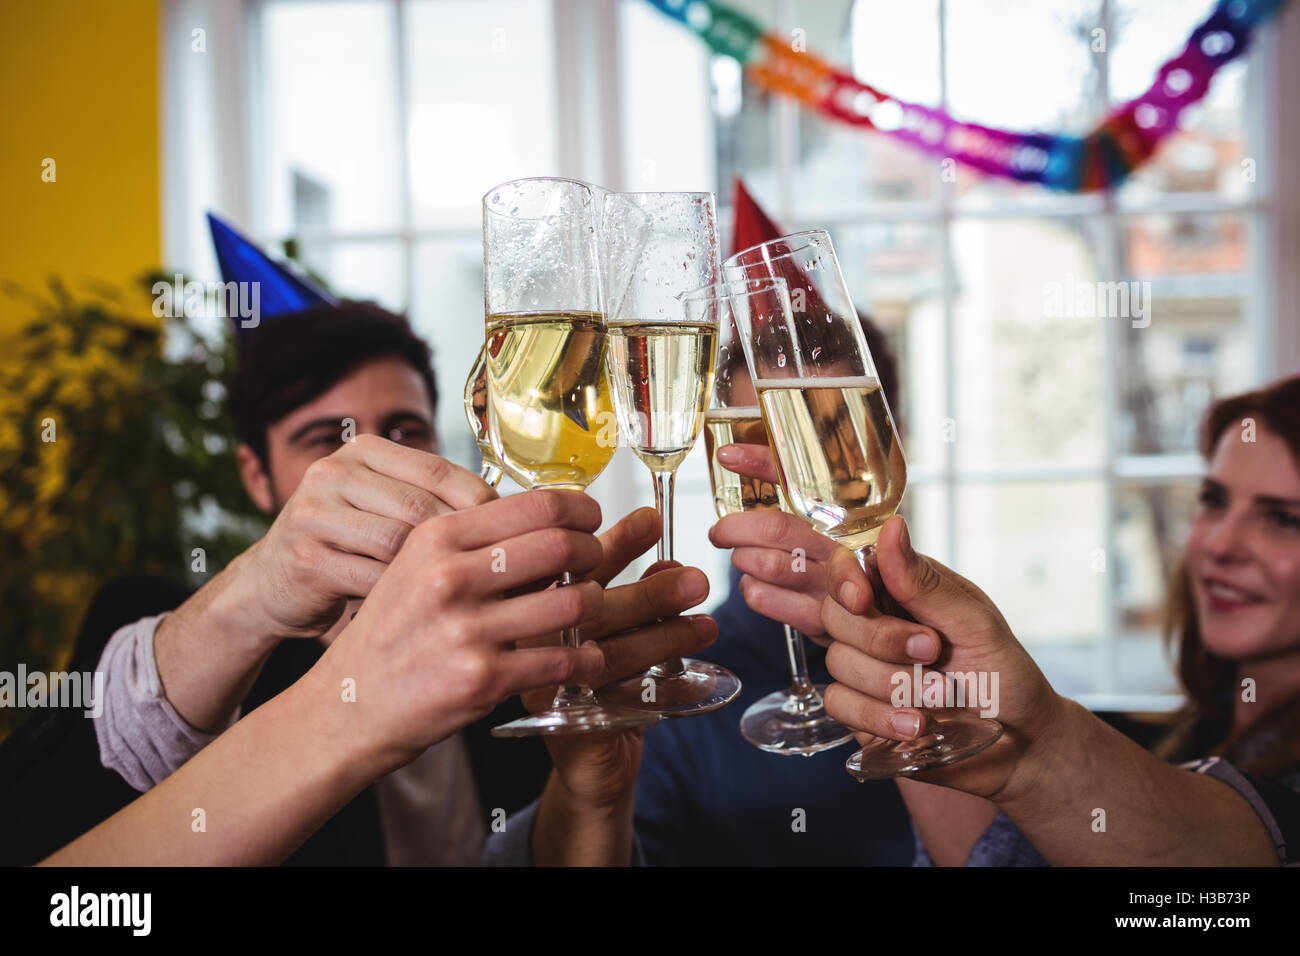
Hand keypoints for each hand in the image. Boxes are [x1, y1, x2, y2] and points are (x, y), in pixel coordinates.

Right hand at [238, 434, 494, 642]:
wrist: (272, 583)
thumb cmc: (349, 543)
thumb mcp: (383, 505)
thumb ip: (432, 499)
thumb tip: (516, 513)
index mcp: (363, 450)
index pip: (438, 470)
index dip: (483, 503)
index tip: (514, 534)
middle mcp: (334, 473)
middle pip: (421, 507)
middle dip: (466, 543)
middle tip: (499, 572)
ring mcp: (313, 514)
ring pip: (398, 544)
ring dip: (434, 574)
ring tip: (467, 593)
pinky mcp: (305, 560)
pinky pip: (373, 581)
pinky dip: (404, 600)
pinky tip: (424, 611)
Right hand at [310, 489, 611, 774]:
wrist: (349, 705)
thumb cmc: (393, 633)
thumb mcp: (416, 567)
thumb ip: (473, 542)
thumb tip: (546, 519)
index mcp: (436, 539)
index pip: (536, 504)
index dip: (580, 509)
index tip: (590, 518)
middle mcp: (450, 578)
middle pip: (561, 545)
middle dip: (593, 552)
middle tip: (596, 561)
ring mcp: (466, 631)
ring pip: (573, 602)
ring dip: (595, 604)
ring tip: (590, 608)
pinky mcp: (482, 679)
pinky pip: (562, 661)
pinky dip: (586, 658)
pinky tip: (586, 656)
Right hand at [521, 507, 716, 810]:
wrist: (582, 761)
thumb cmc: (589, 677)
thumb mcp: (603, 623)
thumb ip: (625, 591)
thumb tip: (670, 560)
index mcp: (526, 603)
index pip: (562, 563)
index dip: (610, 542)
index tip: (652, 520)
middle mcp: (525, 642)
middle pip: (585, 608)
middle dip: (647, 592)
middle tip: (695, 578)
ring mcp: (541, 684)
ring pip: (608, 653)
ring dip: (663, 635)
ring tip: (706, 622)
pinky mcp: (568, 724)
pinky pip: (621, 697)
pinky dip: (663, 681)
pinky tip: (693, 671)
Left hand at [707, 442, 835, 641]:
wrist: (887, 608)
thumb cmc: (849, 553)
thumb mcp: (830, 510)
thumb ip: (784, 479)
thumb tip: (729, 455)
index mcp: (848, 513)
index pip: (797, 479)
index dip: (757, 463)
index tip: (728, 457)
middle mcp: (842, 547)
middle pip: (776, 528)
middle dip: (735, 527)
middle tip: (721, 531)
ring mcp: (832, 586)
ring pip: (767, 565)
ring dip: (743, 557)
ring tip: (744, 555)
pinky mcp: (818, 619)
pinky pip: (764, 598)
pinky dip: (750, 587)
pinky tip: (758, 582)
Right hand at [820, 514, 1064, 798]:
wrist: (1020, 747)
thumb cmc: (1006, 677)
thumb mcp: (975, 625)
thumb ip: (925, 584)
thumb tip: (891, 528)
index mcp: (904, 590)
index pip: (850, 568)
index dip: (845, 580)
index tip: (862, 599)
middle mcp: (878, 623)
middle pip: (836, 614)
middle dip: (882, 639)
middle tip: (932, 652)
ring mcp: (866, 668)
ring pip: (838, 662)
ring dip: (892, 683)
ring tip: (944, 697)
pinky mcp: (861, 710)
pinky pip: (839, 704)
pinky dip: (876, 716)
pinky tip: (914, 724)